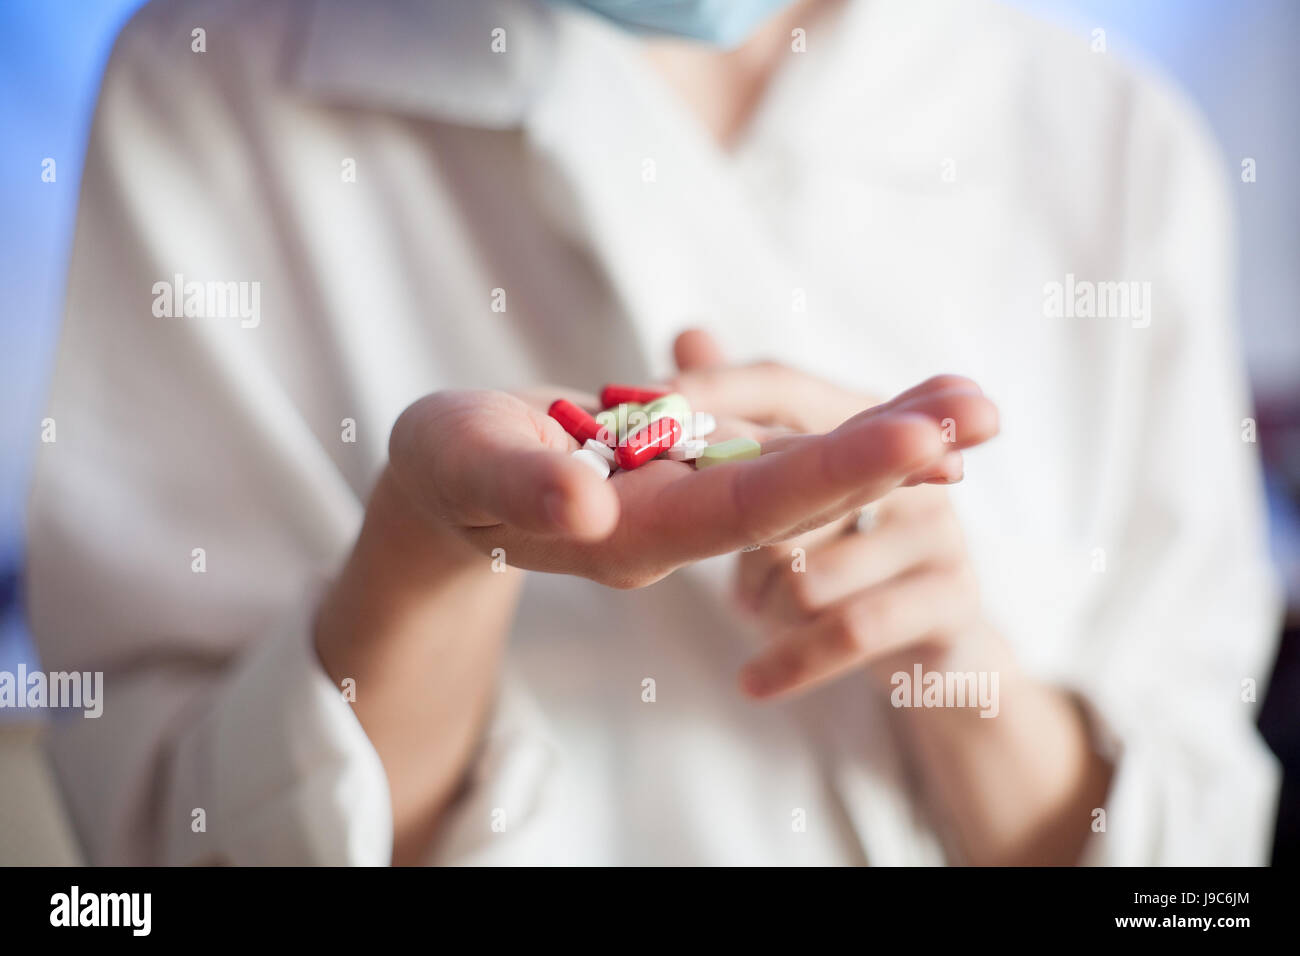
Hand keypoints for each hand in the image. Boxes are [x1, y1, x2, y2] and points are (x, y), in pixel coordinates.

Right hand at [384, 338, 997, 588]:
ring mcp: (691, 503)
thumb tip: (588, 503)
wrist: (455, 489)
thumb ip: (520, 485)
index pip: (746, 506)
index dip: (832, 472)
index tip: (920, 439)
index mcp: (632, 532)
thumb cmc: (448, 471)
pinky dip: (845, 432)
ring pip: (804, 473)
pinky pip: (782, 455)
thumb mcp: (463, 466)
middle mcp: (680, 526)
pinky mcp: (694, 475)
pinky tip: (912, 418)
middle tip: (988, 413)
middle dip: (892, 454)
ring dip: (889, 439)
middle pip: (801, 493)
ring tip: (976, 405)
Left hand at [662, 330, 994, 698]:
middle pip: (829, 460)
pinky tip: (752, 683)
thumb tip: (688, 331)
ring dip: (768, 598)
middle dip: (803, 479)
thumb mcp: (785, 480)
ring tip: (766, 602)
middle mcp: (913, 459)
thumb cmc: (839, 548)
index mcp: (865, 420)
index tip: (660, 400)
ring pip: (806, 569)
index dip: (719, 393)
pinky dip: (791, 658)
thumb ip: (739, 412)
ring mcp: (940, 531)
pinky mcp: (949, 602)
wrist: (928, 646)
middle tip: (866, 472)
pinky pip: (848, 628)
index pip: (782, 386)